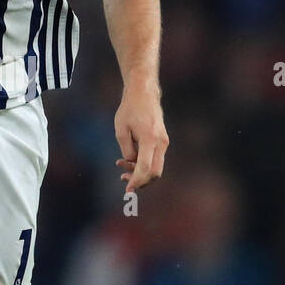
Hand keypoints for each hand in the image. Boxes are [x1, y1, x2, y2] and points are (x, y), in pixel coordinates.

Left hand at [114, 78, 168, 193]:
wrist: (144, 94)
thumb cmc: (130, 110)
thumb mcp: (121, 130)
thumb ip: (127, 150)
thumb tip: (132, 163)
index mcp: (149, 138)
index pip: (145, 167)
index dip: (137, 181)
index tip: (128, 190)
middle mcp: (160, 142)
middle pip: (155, 172)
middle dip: (141, 181)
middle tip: (125, 182)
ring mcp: (164, 142)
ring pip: (156, 167)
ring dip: (140, 172)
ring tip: (121, 166)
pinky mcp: (163, 142)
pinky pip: (155, 159)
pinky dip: (144, 164)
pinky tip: (129, 160)